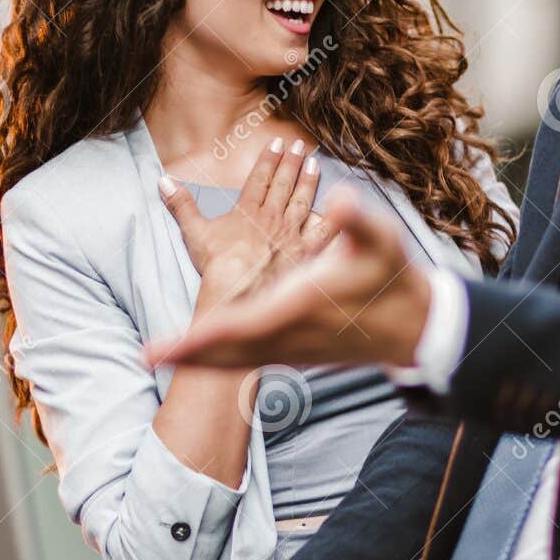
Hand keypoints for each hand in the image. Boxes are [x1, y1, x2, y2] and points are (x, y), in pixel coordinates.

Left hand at [143, 186, 431, 371]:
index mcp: (299, 307)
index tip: (163, 347)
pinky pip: (250, 361)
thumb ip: (356, 220)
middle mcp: (291, 335)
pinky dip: (222, 361)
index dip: (199, 338)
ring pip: (238, 360)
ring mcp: (294, 350)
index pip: (238, 327)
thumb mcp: (380, 241)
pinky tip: (205, 359)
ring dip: (201, 359)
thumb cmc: (392, 280)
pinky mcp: (298, 355)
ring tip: (164, 358)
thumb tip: (341, 198)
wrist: (412, 326)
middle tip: (148, 357)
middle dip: (188, 353)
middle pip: (228, 351)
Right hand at [159, 139, 331, 302]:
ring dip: (309, 181)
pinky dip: (332, 217)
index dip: (268, 159)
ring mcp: (290, 234)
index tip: (276, 143)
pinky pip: (323, 231)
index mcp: (247, 210)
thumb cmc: (215, 266)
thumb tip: (163, 180)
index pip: (260, 178)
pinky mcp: (305, 252)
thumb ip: (181, 204)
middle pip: (283, 184)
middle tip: (299, 144)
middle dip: (291, 162)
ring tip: (314, 163)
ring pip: (302, 201)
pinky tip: (342, 203)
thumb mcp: (194, 232)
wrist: (237, 291)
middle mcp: (271, 217)